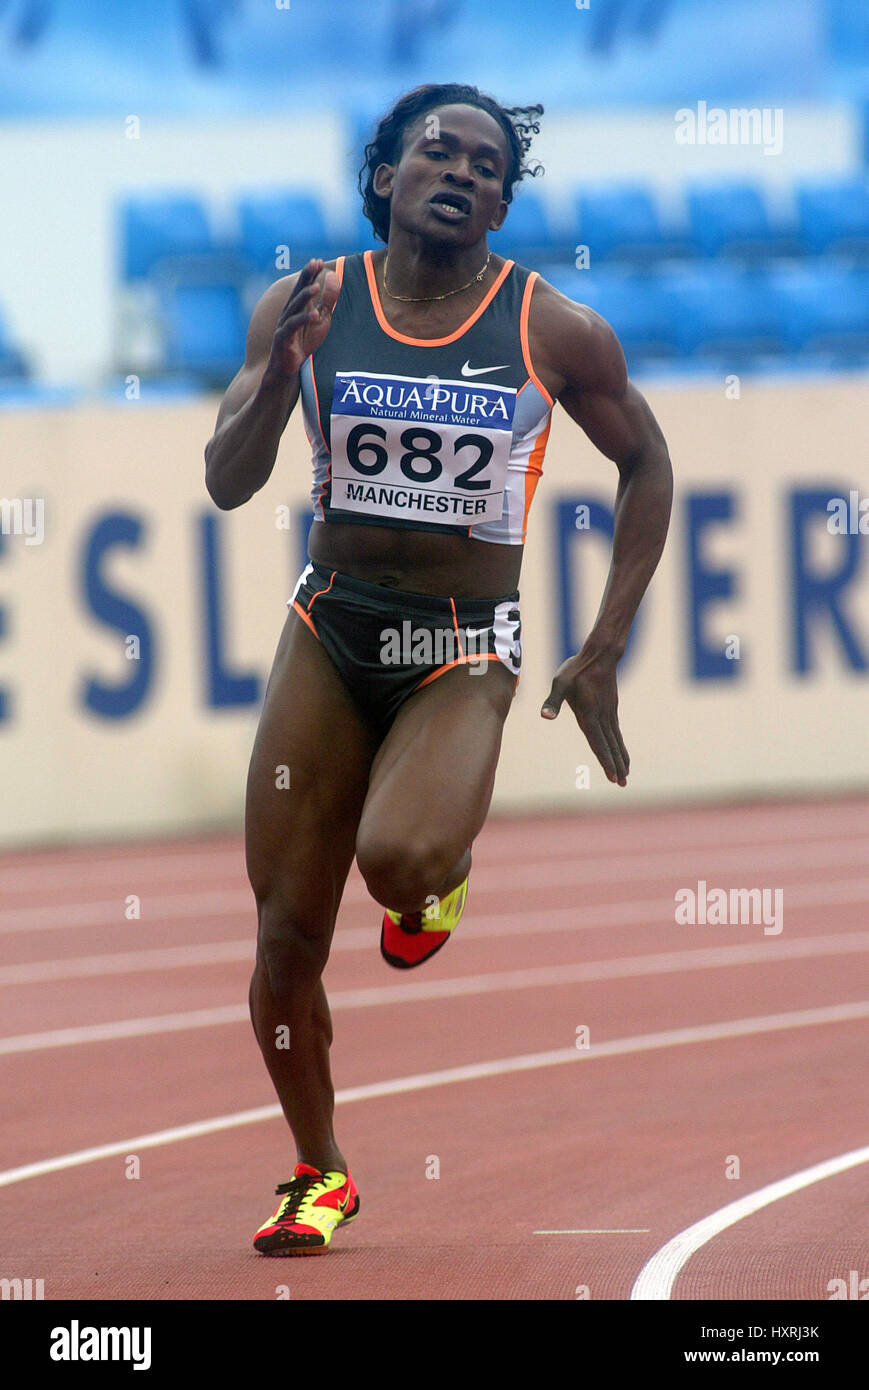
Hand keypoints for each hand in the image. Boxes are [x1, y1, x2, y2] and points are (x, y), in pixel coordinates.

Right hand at [265, 258, 339, 379]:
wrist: (287, 368)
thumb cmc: (304, 342)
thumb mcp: (321, 320)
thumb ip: (328, 301)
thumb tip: (335, 277)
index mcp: (297, 306)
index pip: (304, 286)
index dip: (310, 274)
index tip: (318, 261)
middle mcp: (289, 312)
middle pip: (298, 291)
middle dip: (306, 277)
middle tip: (314, 263)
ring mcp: (285, 324)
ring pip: (295, 307)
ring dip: (305, 296)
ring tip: (316, 287)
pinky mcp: (283, 338)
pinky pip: (294, 326)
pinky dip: (304, 320)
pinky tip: (315, 315)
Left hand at [541, 644, 629, 785]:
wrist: (600, 654)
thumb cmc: (576, 668)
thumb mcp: (560, 682)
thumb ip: (553, 701)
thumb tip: (545, 716)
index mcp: (589, 713)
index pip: (598, 742)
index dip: (605, 760)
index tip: (612, 776)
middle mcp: (602, 716)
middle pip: (610, 745)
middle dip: (615, 766)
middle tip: (622, 784)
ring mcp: (609, 713)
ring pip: (616, 741)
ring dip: (621, 759)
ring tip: (626, 775)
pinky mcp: (612, 709)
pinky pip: (617, 733)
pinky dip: (621, 746)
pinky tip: (623, 754)